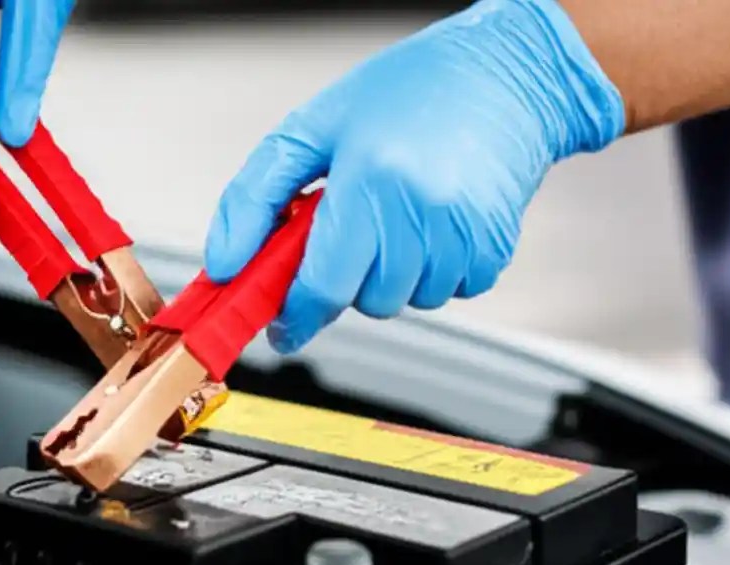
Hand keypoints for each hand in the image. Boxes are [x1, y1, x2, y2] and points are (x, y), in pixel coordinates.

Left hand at [203, 0, 625, 352]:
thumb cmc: (408, 92)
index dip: (296, 314)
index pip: (322, 285)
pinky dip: (432, 270)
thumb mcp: (311, 130)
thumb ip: (254, 198)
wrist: (505, 75)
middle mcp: (422, 211)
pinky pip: (448, 293)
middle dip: (347, 278)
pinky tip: (432, 222)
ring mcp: (464, 235)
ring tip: (397, 214)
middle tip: (352, 227)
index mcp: (370, 179)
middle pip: (365, 301)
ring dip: (391, 274)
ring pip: (406, 302)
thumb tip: (224, 263)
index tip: (283, 324)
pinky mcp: (494, 248)